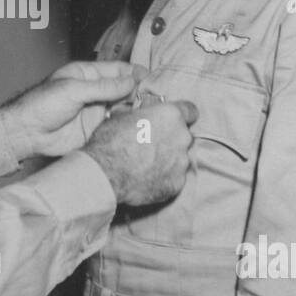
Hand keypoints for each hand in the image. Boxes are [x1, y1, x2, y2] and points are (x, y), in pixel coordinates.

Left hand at [0, 61, 144, 159]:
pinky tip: (138, 128)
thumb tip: (131, 81)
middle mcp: (95, 92)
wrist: (27, 133)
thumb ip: (103, 87)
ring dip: (136, 110)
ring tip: (151, 113)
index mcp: (87, 75)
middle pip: (124, 89)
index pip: (117, 70)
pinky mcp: (96, 130)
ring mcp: (96, 111)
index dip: (135, 73)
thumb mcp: (73, 90)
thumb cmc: (42, 104)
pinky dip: (127, 127)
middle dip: (140, 93)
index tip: (151, 79)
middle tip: (156, 99)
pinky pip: (116, 127)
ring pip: (123, 109)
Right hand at [82, 99, 196, 206]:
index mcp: (171, 115)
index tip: (172, 121)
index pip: (190, 111)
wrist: (104, 175)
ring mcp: (181, 163)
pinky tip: (145, 178)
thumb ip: (139, 113)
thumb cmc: (109, 142)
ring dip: (168, 160)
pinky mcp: (176, 184)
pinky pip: (173, 179)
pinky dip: (163, 178)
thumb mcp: (120, 115)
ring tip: (145, 165)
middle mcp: (182, 138)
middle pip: (184, 136)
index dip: (182, 115)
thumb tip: (139, 113)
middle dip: (171, 139)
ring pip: (180, 159)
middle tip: (150, 145)